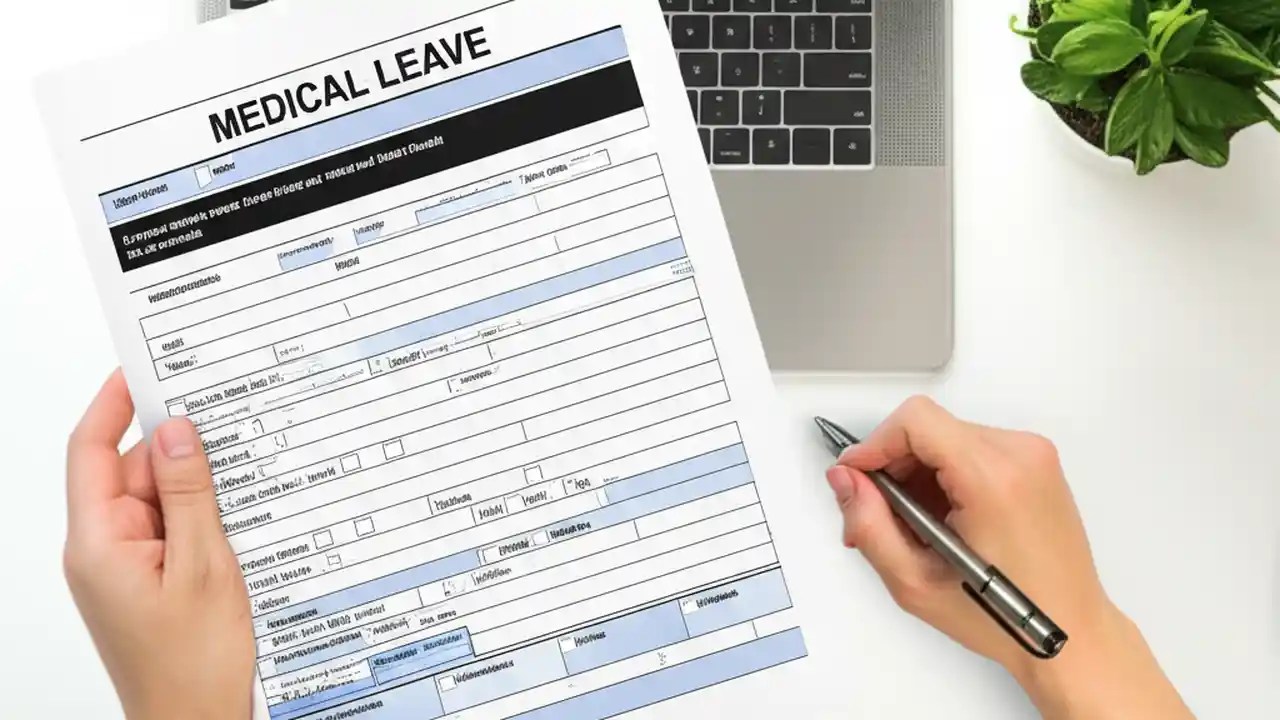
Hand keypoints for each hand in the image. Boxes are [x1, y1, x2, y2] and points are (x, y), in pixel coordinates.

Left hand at [64, 370, 253, 719]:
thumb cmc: (194, 664)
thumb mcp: (204, 566)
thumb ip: (189, 493)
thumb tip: (178, 430)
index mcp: (99, 544)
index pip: (93, 451)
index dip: (114, 403)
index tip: (142, 367)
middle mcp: (102, 551)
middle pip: (134, 472)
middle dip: (179, 451)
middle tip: (229, 426)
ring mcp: (124, 567)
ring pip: (158, 500)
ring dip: (197, 491)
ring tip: (239, 499)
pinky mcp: (147, 580)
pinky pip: (170, 528)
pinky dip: (200, 518)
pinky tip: (233, 523)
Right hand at [825, 397, 1191, 719]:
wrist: (1073, 634)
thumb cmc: (1007, 619)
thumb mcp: (915, 582)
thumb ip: (869, 523)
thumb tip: (845, 479)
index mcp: (992, 479)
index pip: (915, 420)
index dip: (875, 444)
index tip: (857, 476)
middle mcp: (1019, 455)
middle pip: (929, 428)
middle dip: (893, 466)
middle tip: (880, 517)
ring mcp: (1034, 456)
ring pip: (948, 437)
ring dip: (919, 473)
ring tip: (917, 528)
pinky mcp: (1038, 463)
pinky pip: (973, 448)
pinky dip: (947, 475)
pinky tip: (946, 520)